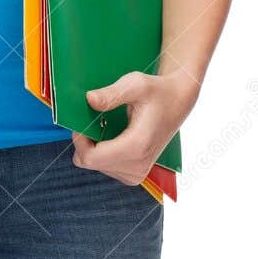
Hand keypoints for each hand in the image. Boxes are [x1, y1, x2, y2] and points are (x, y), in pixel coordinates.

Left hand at [71, 70, 197, 186]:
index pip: (90, 157)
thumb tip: (89, 100)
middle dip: (85, 141)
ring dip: (94, 145)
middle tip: (95, 119)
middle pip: (90, 162)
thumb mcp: (136, 84)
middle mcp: (137, 166)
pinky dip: (102, 150)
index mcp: (136, 147)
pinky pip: (104, 166)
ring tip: (108, 125)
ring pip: (95, 165)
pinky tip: (113, 135)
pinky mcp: (134, 174)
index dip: (79, 139)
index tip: (81, 121)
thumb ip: (111, 94)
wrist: (178, 102)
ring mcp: (136, 173)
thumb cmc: (158, 91)